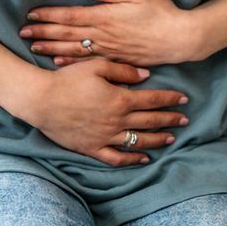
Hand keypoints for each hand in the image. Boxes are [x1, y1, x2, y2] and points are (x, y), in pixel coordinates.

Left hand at [21, 0, 200, 67]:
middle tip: (21, 33)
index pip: (69, 16)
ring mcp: (108, 50)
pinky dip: (70, 62)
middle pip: (66, 34)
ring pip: (73, 50)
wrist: (180, 39)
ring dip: (51, 48)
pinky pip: (87, 62)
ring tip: (33, 47)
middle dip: (42, 32)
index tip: (31, 15)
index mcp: (104, 17)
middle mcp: (102, 35)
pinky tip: (58, 63)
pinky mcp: (116, 59)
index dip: (49, 16)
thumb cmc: (161, 13)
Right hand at [23, 59, 190, 166]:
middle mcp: (116, 121)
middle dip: (170, 119)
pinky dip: (132, 159)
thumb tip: (146, 76)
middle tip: (185, 119)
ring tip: (171, 138)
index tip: (183, 98)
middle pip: (150, 121)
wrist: (42, 100)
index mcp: (120, 99)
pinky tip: (144, 158)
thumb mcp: (96, 66)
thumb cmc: (68, 79)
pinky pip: (117, 158)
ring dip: (157, 139)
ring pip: (138, 141)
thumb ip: (124, 70)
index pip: (152, 99)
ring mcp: (105, 137)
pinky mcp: (92, 148)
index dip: (169, 98)